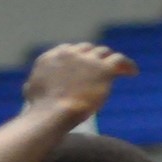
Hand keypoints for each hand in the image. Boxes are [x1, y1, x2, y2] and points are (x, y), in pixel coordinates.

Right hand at [24, 43, 138, 117]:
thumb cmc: (41, 108)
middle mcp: (69, 54)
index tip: (86, 65)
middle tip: (103, 67)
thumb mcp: (31, 93)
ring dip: (111, 60)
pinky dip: (127, 65)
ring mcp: (87, 60)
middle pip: (88, 49)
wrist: (54, 112)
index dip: (80, 57)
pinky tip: (133, 73)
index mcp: (51, 57)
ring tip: (121, 69)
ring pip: (104, 53)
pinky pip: (120, 60)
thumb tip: (29, 87)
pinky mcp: (103, 69)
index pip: (69, 51)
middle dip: (95, 57)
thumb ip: (32, 85)